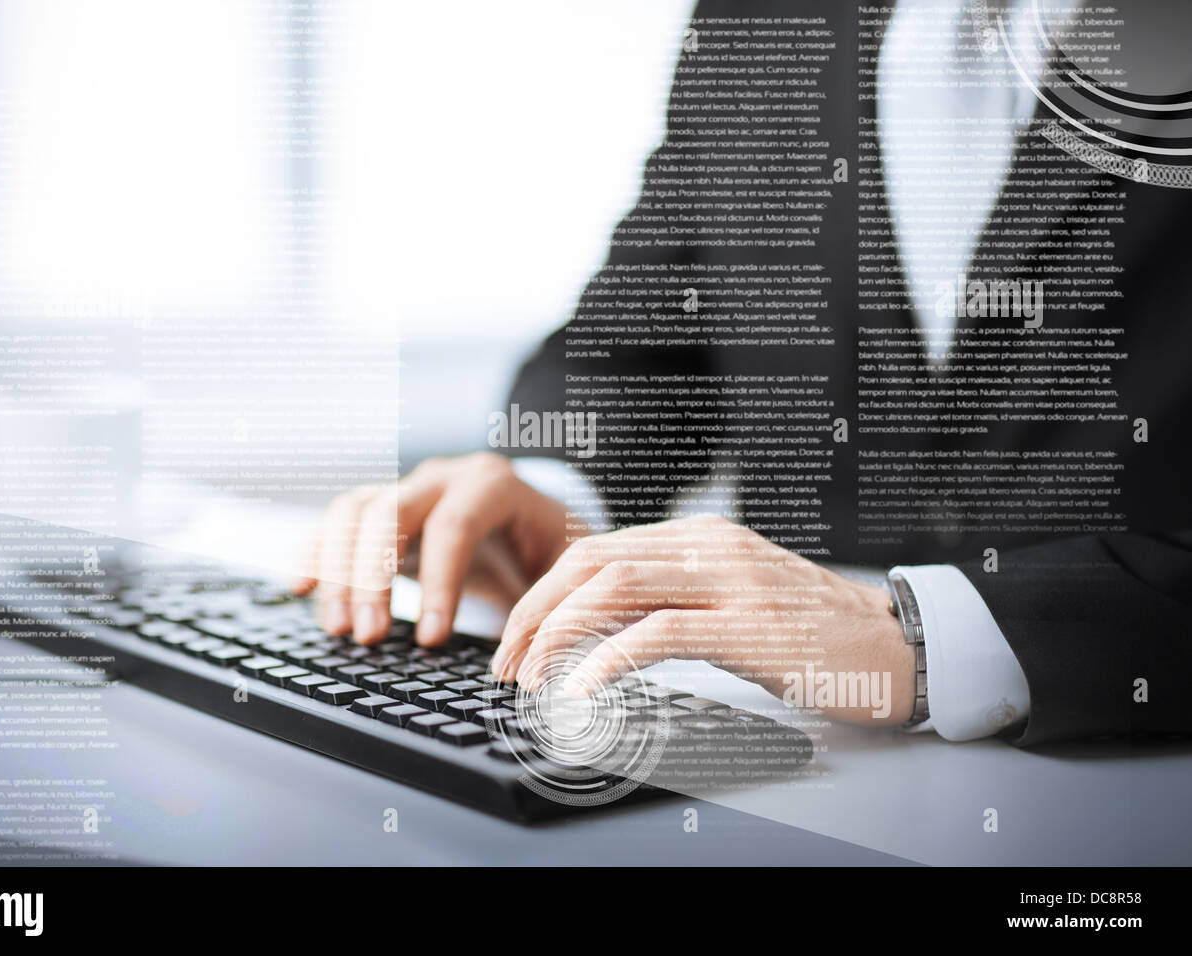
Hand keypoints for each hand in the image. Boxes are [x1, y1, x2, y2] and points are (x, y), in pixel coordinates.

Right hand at [293, 452, 585, 646]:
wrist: (539, 526)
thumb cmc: (554, 553)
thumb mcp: (567, 569)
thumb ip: (548, 599)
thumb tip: (522, 654)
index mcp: (493, 485)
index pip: (455, 525)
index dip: (439, 583)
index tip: (432, 639)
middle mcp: (443, 477)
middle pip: (390, 511)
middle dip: (373, 577)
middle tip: (369, 637)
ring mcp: (408, 488)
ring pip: (354, 511)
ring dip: (339, 569)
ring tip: (341, 628)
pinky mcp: (383, 510)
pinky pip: (337, 521)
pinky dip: (316, 550)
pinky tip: (302, 586)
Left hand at [490, 514, 914, 726]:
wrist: (896, 648)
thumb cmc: (812, 632)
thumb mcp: (734, 596)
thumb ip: (674, 595)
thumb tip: (597, 623)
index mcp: (700, 536)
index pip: (596, 548)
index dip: (543, 591)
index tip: (516, 636)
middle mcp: (708, 546)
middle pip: (590, 561)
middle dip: (534, 609)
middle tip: (506, 658)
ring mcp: (728, 581)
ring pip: (613, 588)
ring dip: (557, 634)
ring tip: (530, 675)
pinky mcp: (746, 625)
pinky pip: (656, 633)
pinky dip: (606, 659)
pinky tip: (581, 686)